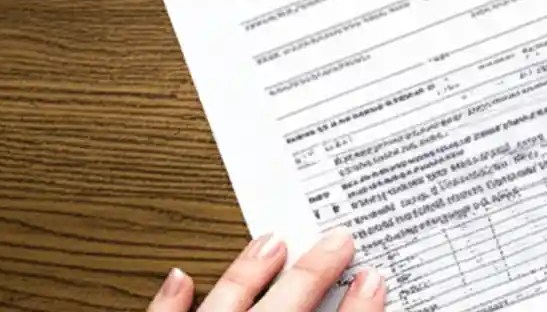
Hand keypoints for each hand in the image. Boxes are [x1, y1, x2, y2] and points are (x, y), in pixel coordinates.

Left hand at [148, 227, 384, 311]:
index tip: (374, 281)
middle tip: (337, 241)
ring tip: (270, 241)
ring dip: (250, 272)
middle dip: (315, 271)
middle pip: (287, 306)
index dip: (360, 307)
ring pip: (226, 305)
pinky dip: (172, 302)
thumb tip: (363, 306)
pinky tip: (181, 277)